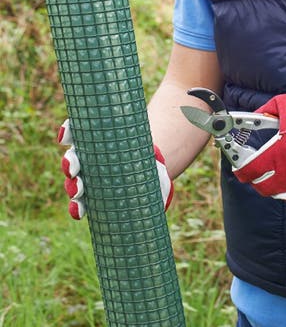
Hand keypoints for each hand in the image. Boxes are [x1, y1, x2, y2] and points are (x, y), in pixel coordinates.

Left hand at [57, 119, 173, 219]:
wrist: (147, 148)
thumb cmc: (151, 175)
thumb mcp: (156, 187)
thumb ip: (156, 196)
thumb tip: (162, 205)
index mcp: (97, 195)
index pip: (81, 206)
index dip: (77, 208)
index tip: (79, 211)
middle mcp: (87, 177)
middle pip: (73, 183)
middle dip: (73, 185)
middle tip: (78, 187)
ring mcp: (85, 156)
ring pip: (71, 161)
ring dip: (68, 161)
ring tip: (71, 159)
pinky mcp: (88, 135)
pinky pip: (75, 134)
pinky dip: (68, 133)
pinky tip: (66, 132)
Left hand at [234, 84, 285, 206]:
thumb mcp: (285, 105)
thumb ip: (264, 113)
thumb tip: (250, 119)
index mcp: (277, 154)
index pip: (249, 172)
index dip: (242, 170)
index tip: (241, 167)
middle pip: (263, 188)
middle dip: (258, 179)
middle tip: (260, 170)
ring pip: (282, 195)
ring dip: (278, 186)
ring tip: (282, 172)